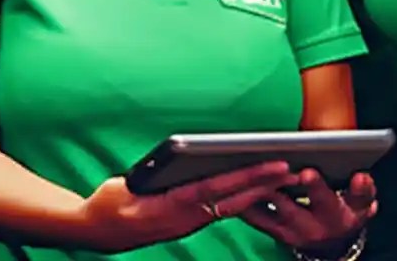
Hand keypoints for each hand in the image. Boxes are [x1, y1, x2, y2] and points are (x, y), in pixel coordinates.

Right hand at [78, 162, 297, 252]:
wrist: (99, 233)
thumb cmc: (109, 207)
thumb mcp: (123, 190)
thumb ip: (150, 178)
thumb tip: (169, 163)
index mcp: (174, 207)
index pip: (219, 187)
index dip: (249, 176)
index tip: (274, 166)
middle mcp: (189, 218)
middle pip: (235, 198)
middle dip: (267, 184)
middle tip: (297, 170)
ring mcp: (191, 221)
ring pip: (233, 205)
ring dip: (260, 191)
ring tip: (287, 177)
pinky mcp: (190, 220)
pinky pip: (223, 208)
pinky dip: (244, 198)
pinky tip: (260, 189)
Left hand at [239, 169, 375, 254]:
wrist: (329, 244)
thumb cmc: (344, 214)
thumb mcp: (360, 206)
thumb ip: (362, 191)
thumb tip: (361, 176)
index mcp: (332, 215)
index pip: (325, 200)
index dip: (316, 186)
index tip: (306, 172)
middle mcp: (306, 227)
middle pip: (289, 207)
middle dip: (274, 187)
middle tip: (261, 167)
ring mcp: (284, 231)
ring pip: (263, 211)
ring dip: (252, 192)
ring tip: (240, 170)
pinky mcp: (269, 230)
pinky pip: (251, 215)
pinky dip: (241, 199)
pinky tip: (230, 181)